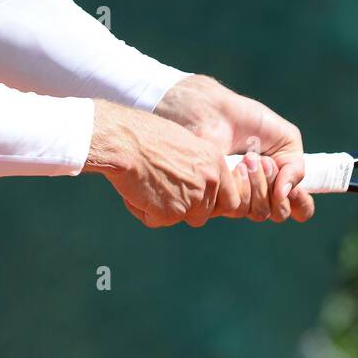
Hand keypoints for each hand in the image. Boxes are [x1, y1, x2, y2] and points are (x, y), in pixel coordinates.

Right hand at [86, 101, 243, 227]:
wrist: (125, 141)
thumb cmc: (147, 136)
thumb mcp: (186, 145)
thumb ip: (198, 168)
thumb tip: (197, 186)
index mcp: (216, 163)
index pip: (232, 200)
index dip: (214, 204)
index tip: (198, 200)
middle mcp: (209, 182)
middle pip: (205, 214)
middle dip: (186, 209)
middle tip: (164, 191)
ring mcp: (192, 199)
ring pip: (181, 218)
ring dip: (164, 210)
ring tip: (147, 186)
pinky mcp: (170, 213)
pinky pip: (156, 221)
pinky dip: (143, 211)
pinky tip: (135, 189)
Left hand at [153, 75, 315, 223]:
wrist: (215, 113)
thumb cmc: (248, 121)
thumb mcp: (285, 139)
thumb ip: (295, 168)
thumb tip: (285, 195)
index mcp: (279, 180)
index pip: (299, 209)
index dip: (301, 203)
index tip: (295, 187)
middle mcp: (260, 194)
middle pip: (279, 213)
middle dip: (275, 183)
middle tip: (265, 161)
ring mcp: (238, 198)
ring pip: (260, 212)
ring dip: (259, 182)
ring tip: (248, 158)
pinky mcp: (217, 199)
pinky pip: (238, 208)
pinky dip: (241, 185)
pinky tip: (234, 166)